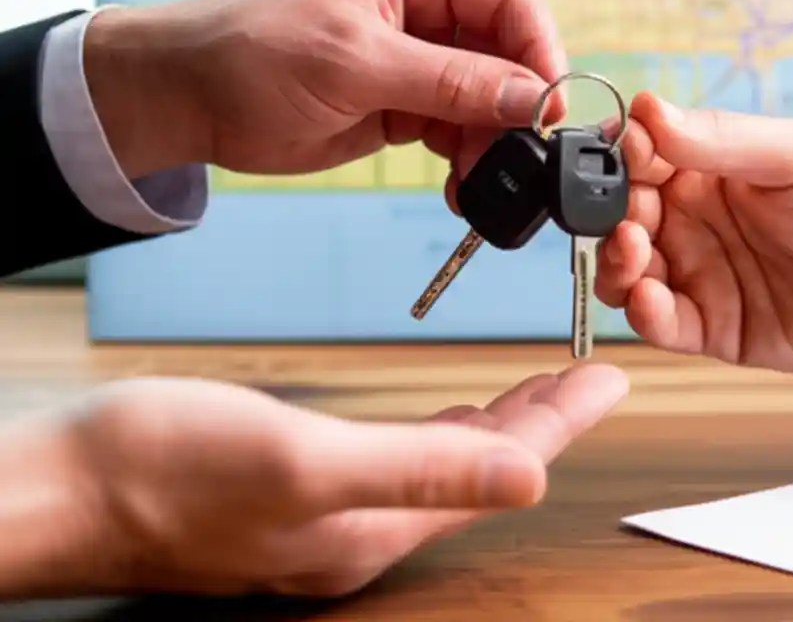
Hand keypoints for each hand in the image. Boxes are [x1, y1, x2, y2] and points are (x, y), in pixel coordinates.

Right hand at [0, 365, 626, 598]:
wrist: (66, 486)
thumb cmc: (166, 471)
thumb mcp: (304, 462)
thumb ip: (419, 470)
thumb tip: (531, 479)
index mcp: (377, 527)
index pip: (502, 467)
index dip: (560, 421)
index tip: (611, 379)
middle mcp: (364, 528)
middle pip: (483, 467)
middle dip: (541, 420)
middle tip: (590, 378)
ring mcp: (331, 512)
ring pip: (444, 462)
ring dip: (496, 423)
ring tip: (540, 389)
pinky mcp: (298, 489)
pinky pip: (398, 458)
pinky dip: (440, 428)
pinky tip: (443, 414)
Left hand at [82, 0, 566, 199]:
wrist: (187, 100)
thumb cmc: (249, 52)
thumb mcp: (357, 62)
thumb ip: (450, 82)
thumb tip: (529, 98)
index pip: (508, 0)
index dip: (539, 51)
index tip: (551, 105)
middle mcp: (426, 8)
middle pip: (507, 55)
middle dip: (516, 107)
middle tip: (520, 155)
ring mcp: (418, 60)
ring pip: (489, 101)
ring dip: (494, 144)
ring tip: (481, 180)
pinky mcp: (406, 105)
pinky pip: (461, 132)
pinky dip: (470, 161)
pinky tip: (464, 188)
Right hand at [597, 92, 792, 373]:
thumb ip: (724, 138)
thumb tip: (648, 109)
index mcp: (712, 168)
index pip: (641, 156)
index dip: (620, 155)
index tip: (621, 154)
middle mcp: (698, 221)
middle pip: (622, 217)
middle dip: (608, 215)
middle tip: (627, 217)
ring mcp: (704, 277)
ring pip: (630, 273)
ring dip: (616, 264)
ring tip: (634, 253)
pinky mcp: (717, 330)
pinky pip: (663, 326)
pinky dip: (645, 314)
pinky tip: (651, 298)